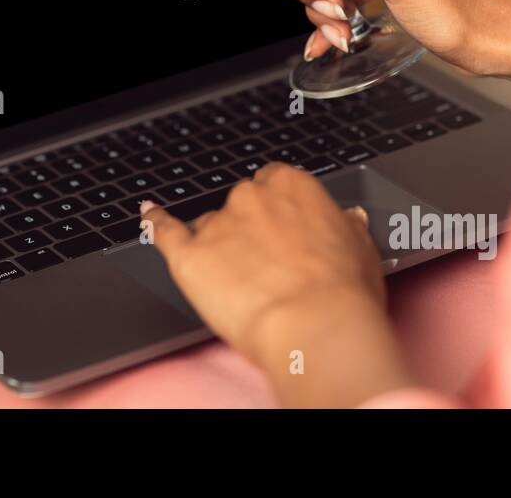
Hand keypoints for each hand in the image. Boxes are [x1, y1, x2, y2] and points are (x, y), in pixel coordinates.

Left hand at [142, 164, 411, 407]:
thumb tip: (348, 219)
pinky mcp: (189, 256)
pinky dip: (155, 223)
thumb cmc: (342, 292)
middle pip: (240, 204)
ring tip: (236, 281)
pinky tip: (149, 216)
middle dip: (248, 230)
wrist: (314, 325)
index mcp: (293, 187)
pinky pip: (164, 231)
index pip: (273, 183)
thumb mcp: (361, 249)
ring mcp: (217, 224)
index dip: (275, 211)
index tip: (280, 230)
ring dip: (218, 246)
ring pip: (209, 226)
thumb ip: (347, 227)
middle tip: (265, 265)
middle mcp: (251, 198)